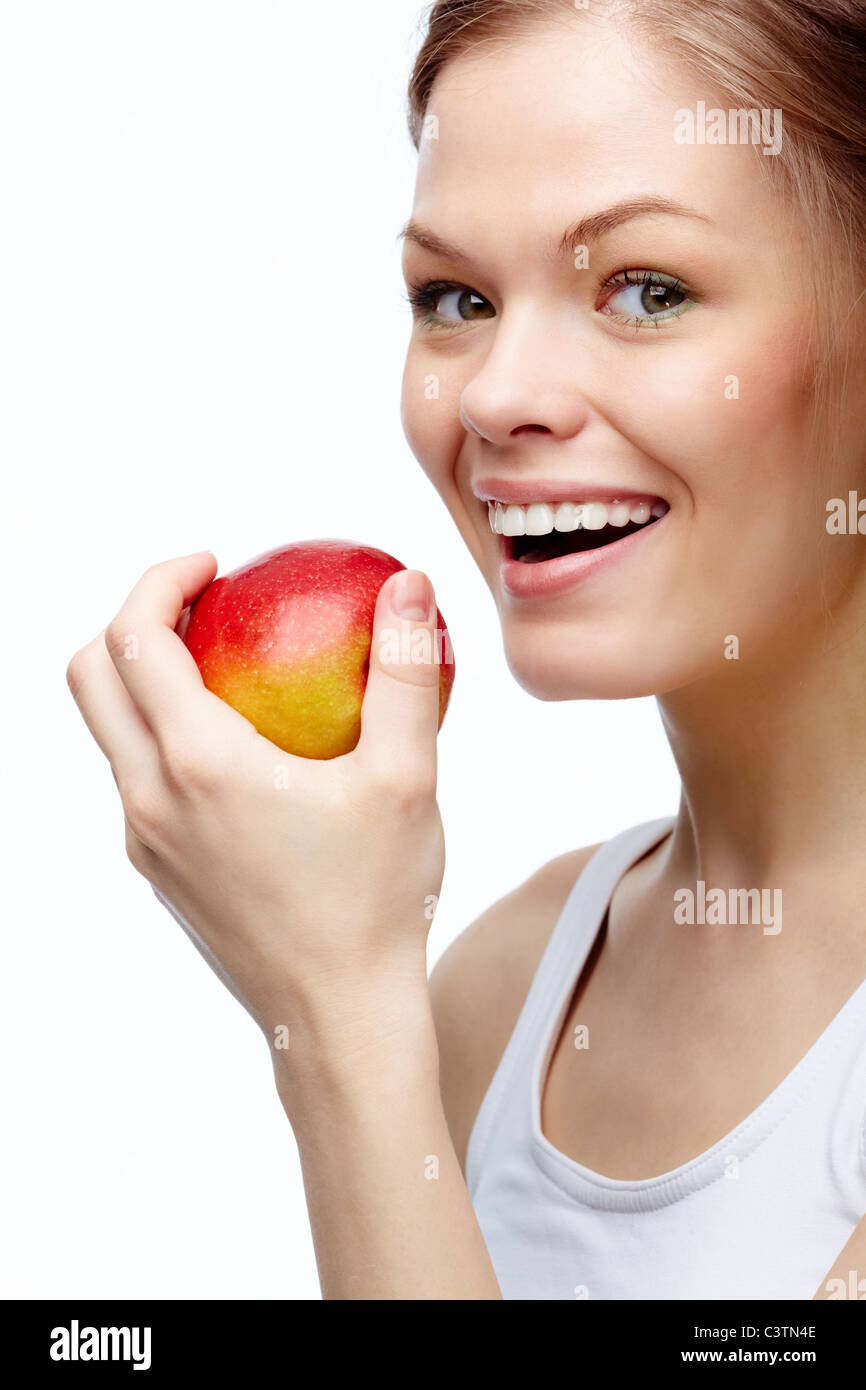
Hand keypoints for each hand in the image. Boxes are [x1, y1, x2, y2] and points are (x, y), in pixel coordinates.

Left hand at [66, 551, 445, 1090]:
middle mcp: (150, 800)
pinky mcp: (158, 872)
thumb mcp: (407, 779)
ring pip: (107, 733)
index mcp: (198, 765)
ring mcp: (145, 841)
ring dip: (144, 681)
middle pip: (90, 677)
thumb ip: (403, 672)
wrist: (336, 1019)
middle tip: (206, 605)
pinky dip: (164, 738)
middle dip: (131, 619)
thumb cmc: (374, 903)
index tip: (215, 566)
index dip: (161, 581)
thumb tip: (407, 584)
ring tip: (228, 669)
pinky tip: (243, 752)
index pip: (134, 640)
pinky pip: (137, 780)